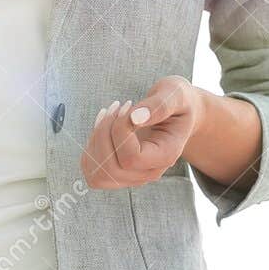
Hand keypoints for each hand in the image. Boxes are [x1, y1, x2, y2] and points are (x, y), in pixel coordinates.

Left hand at [81, 75, 202, 188]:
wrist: (177, 113)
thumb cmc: (177, 102)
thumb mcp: (175, 95)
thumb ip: (159, 105)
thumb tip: (135, 117)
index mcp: (166, 156)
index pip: (132, 158)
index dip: (120, 131)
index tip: (127, 108)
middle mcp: (150, 172)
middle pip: (111, 169)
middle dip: (103, 133)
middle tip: (116, 107)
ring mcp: (134, 175)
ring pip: (98, 174)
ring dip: (95, 139)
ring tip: (109, 113)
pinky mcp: (120, 169)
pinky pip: (93, 168)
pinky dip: (91, 144)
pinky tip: (103, 122)